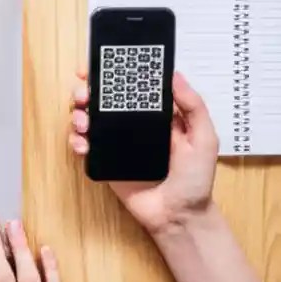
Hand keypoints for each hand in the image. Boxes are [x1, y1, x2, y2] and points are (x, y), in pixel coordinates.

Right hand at [68, 71, 218, 233]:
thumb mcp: (204, 139)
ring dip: (78, 115)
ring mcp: (115, 143)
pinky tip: (82, 144)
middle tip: (83, 96)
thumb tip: (175, 74)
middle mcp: (131, 125)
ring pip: (88, 120)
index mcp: (154, 114)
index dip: (111, 74)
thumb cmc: (195, 178)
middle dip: (86, 92)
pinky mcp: (104, 162)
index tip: (96, 66)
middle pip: (101, 100)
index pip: (130, 87)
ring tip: (82, 122)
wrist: (178, 215)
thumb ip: (193, 107)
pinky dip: (76, 141)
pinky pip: (84, 146)